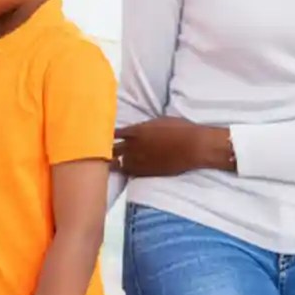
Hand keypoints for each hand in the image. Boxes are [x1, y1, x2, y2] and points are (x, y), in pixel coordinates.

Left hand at [113, 117, 233, 176]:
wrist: (193, 146)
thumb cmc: (180, 129)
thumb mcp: (159, 121)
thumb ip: (143, 126)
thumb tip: (137, 128)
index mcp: (135, 130)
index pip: (112, 133)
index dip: (107, 134)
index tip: (104, 135)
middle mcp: (133, 146)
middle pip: (111, 149)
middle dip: (107, 150)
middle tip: (102, 151)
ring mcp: (138, 160)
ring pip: (117, 163)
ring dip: (113, 162)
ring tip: (108, 163)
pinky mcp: (145, 172)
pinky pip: (128, 172)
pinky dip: (124, 171)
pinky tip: (122, 170)